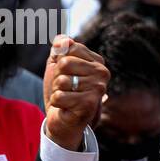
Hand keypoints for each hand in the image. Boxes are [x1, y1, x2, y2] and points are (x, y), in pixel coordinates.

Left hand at [43, 35, 107, 150]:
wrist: (64, 119)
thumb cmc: (62, 92)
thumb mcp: (57, 67)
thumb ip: (59, 50)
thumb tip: (61, 40)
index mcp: (96, 61)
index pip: (70, 47)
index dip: (59, 62)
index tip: (65, 73)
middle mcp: (102, 72)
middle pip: (65, 63)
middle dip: (57, 78)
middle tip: (65, 89)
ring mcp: (98, 88)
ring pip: (62, 80)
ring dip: (57, 91)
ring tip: (67, 98)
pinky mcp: (90, 103)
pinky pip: (60, 96)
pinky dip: (57, 103)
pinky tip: (66, 107)